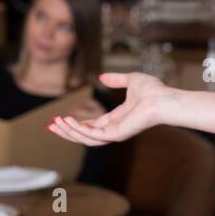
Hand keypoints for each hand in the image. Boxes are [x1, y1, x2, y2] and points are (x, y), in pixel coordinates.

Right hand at [47, 72, 167, 145]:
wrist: (163, 98)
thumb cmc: (153, 91)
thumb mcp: (130, 80)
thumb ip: (116, 80)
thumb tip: (102, 77)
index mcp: (116, 120)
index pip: (91, 126)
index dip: (74, 123)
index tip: (58, 118)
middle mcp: (114, 129)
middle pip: (85, 135)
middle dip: (66, 131)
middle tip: (50, 125)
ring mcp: (115, 134)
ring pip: (86, 138)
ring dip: (68, 132)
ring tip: (54, 123)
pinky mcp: (116, 135)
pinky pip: (92, 136)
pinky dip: (77, 130)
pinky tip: (66, 121)